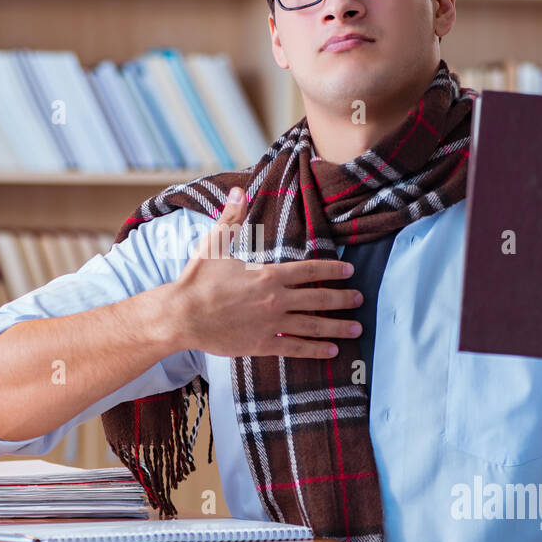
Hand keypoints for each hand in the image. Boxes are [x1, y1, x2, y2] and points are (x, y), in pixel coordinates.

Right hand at [168, 187, 362, 358]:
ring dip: (338, 327)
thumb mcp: (215, 244)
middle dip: (343, 299)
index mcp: (268, 274)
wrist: (181, 315)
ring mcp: (271, 324)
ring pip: (313, 325)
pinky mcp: (262, 344)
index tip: (350, 271)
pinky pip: (295, 347)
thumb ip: (232, 218)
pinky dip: (315, 350)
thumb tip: (238, 190)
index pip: (311, 270)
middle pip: (319, 298)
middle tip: (360, 299)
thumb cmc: (197, 280)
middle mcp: (276, 299)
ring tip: (357, 329)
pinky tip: (331, 351)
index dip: (333, 269)